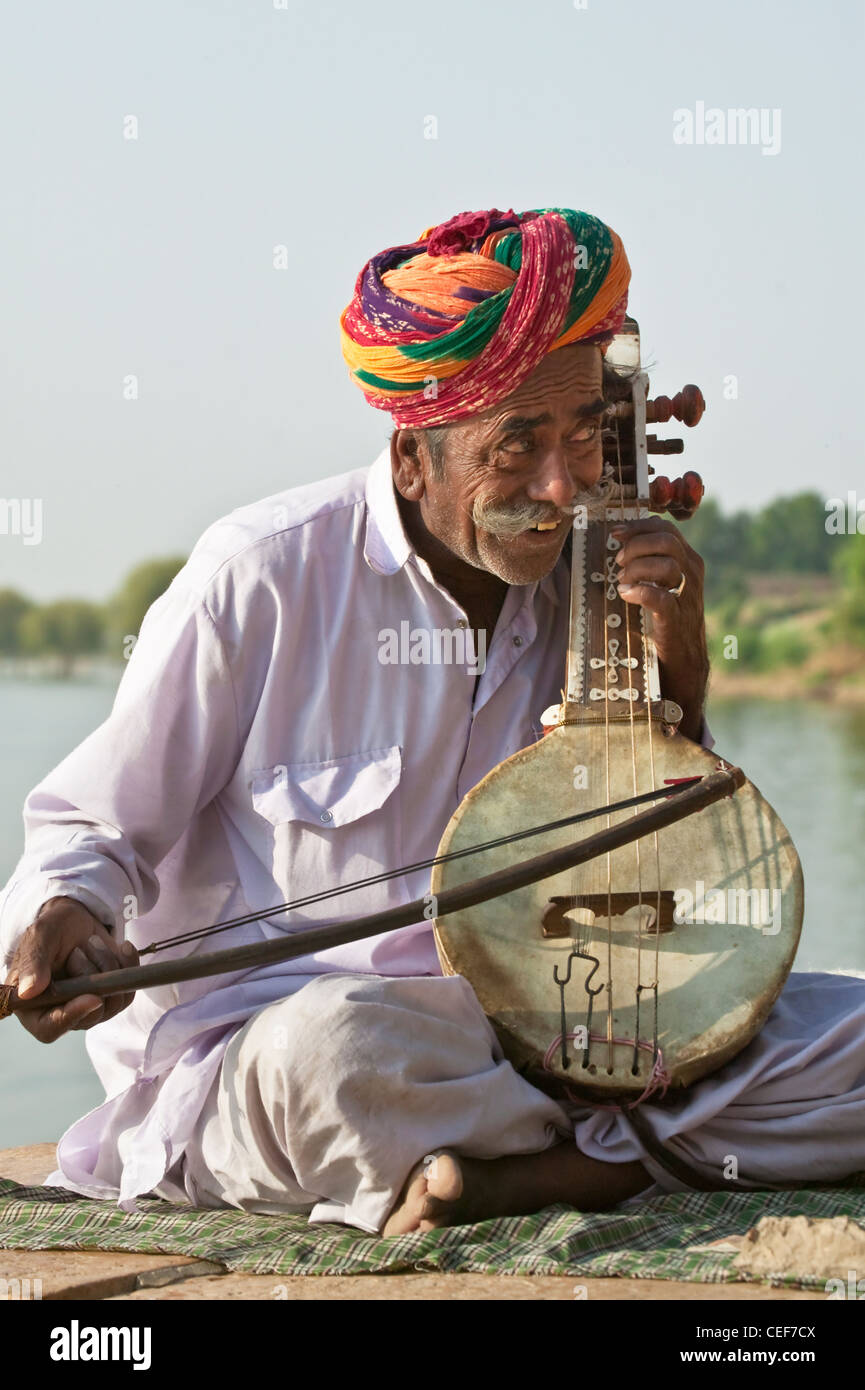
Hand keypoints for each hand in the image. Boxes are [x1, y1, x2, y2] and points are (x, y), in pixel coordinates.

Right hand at [4, 896, 137, 1042]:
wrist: (77, 920)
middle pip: (89, 1015)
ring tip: (90, 944)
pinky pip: (129, 992)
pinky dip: (128, 965)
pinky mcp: (109, 999)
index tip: (92, 997)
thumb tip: (28, 992)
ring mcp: (87, 1009)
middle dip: (90, 976)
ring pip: (113, 1002)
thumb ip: (32, 962)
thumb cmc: (52, 930)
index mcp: (32, 1006)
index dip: (71, 1017)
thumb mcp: (38, 937)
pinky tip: (121, 948)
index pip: (49, 1029)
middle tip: (78, 950)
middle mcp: (60, 1013)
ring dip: (106, 965)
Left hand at [609, 517, 708, 740]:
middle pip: (667, 541)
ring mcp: (688, 598)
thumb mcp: (662, 586)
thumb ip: (650, 565)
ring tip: (621, 581)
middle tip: (618, 562)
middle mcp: (692, 575)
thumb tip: (619, 546)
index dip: (638, 527)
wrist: (683, 665)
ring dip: (637, 569)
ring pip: (666, 564)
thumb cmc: (666, 622)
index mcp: (689, 562)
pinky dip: (640, 592)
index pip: (666, 529)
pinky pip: (660, 598)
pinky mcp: (677, 621)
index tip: (615, 534)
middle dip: (636, 545)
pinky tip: (626, 595)